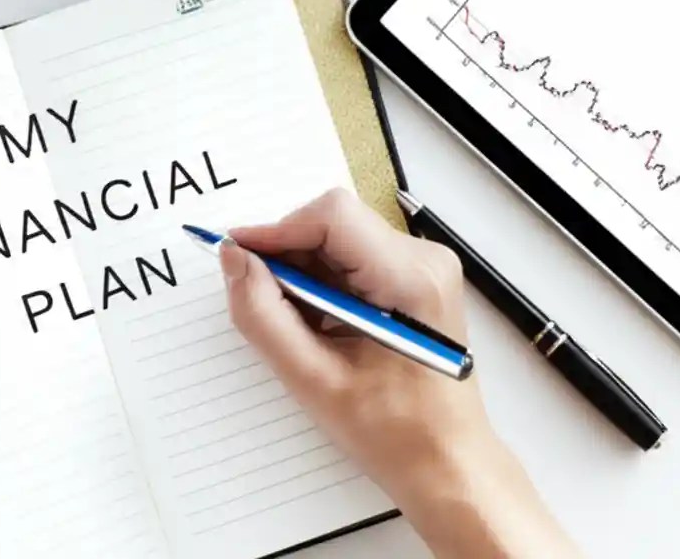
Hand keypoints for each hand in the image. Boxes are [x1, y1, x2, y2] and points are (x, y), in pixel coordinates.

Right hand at [222, 189, 579, 557]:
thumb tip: (233, 259)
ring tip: (295, 327)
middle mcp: (425, 261)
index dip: (275, 231)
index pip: (330, 217)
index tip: (234, 256)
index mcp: (411, 279)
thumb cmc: (393, 432)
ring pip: (338, 240)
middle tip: (259, 301)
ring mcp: (424, 268)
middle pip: (333, 224)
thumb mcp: (312, 378)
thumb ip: (263, 313)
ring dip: (303, 273)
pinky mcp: (415, 280)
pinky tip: (316, 326)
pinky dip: (321, 283)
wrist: (447, 463)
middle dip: (286, 256)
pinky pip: (352, 259)